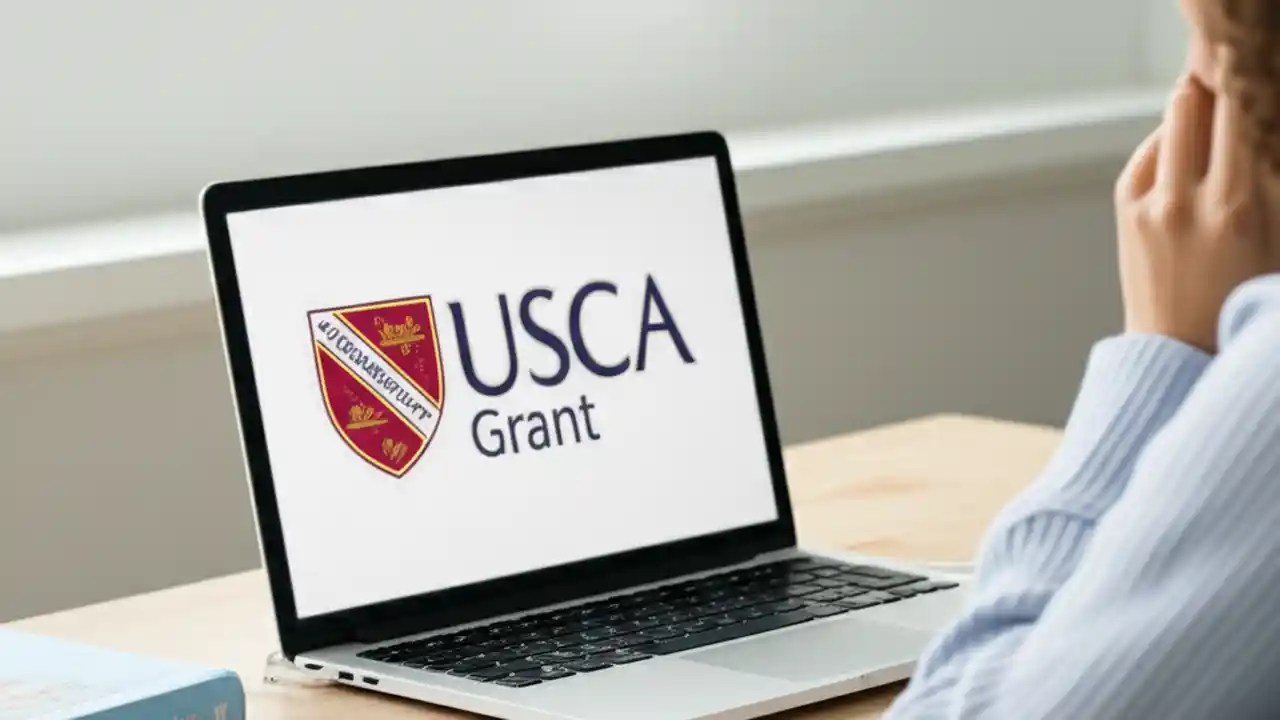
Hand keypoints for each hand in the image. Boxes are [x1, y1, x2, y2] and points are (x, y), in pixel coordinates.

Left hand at [1115, 69, 1279, 352]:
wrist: (1182, 350)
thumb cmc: (1241, 298)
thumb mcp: (1274, 237)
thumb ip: (1269, 179)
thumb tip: (1263, 134)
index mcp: (1237, 206)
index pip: (1242, 113)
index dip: (1248, 87)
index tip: (1254, 79)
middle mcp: (1186, 200)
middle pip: (1196, 101)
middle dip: (1216, 82)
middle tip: (1230, 78)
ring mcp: (1149, 205)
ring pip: (1172, 121)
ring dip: (1194, 106)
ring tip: (1215, 111)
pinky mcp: (1125, 212)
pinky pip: (1148, 154)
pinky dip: (1171, 142)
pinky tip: (1190, 150)